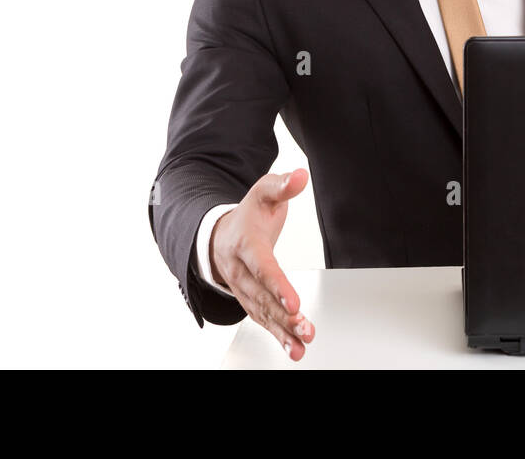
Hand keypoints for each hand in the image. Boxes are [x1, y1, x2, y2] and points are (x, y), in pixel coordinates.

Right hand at [210, 169, 316, 360]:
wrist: (220, 234)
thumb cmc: (248, 214)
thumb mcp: (263, 192)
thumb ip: (283, 185)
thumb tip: (301, 176)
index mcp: (245, 243)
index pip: (262, 267)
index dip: (277, 286)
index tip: (294, 303)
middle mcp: (240, 270)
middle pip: (261, 296)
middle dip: (282, 315)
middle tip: (304, 327)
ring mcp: (242, 288)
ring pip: (261, 313)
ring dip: (281, 331)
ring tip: (301, 343)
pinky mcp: (249, 300)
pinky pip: (261, 321)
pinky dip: (277, 336)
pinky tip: (294, 349)